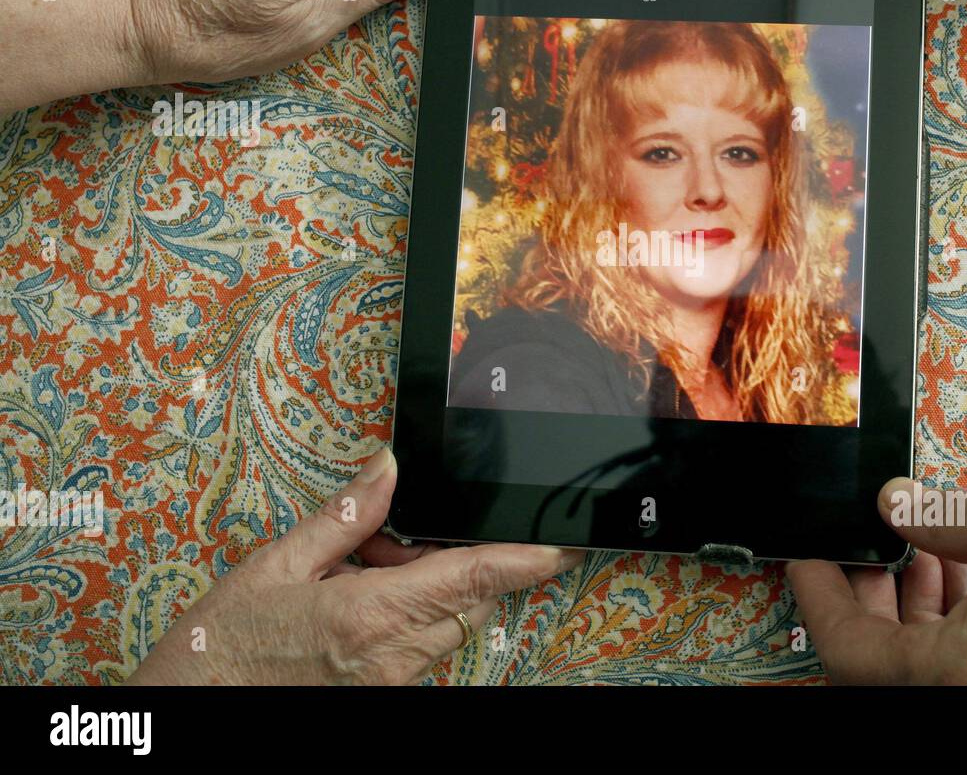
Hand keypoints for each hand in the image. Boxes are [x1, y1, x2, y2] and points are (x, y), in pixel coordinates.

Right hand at [127, 447, 582, 684]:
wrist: (192, 709)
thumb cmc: (221, 649)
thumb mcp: (276, 564)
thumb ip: (346, 516)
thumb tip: (388, 469)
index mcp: (372, 615)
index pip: (472, 577)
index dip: (525, 560)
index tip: (562, 545)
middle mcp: (392, 655)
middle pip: (468, 599)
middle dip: (453, 559)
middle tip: (389, 542)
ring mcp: (389, 681)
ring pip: (446, 623)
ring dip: (425, 587)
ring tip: (360, 570)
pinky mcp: (380, 693)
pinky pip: (419, 646)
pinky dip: (405, 614)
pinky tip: (355, 599)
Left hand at [787, 479, 966, 682]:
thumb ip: (944, 515)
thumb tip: (891, 505)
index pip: (849, 652)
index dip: (816, 597)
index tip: (804, 555)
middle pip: (886, 668)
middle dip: (867, 601)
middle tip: (865, 545)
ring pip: (931, 672)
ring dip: (913, 612)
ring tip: (923, 547)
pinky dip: (957, 627)